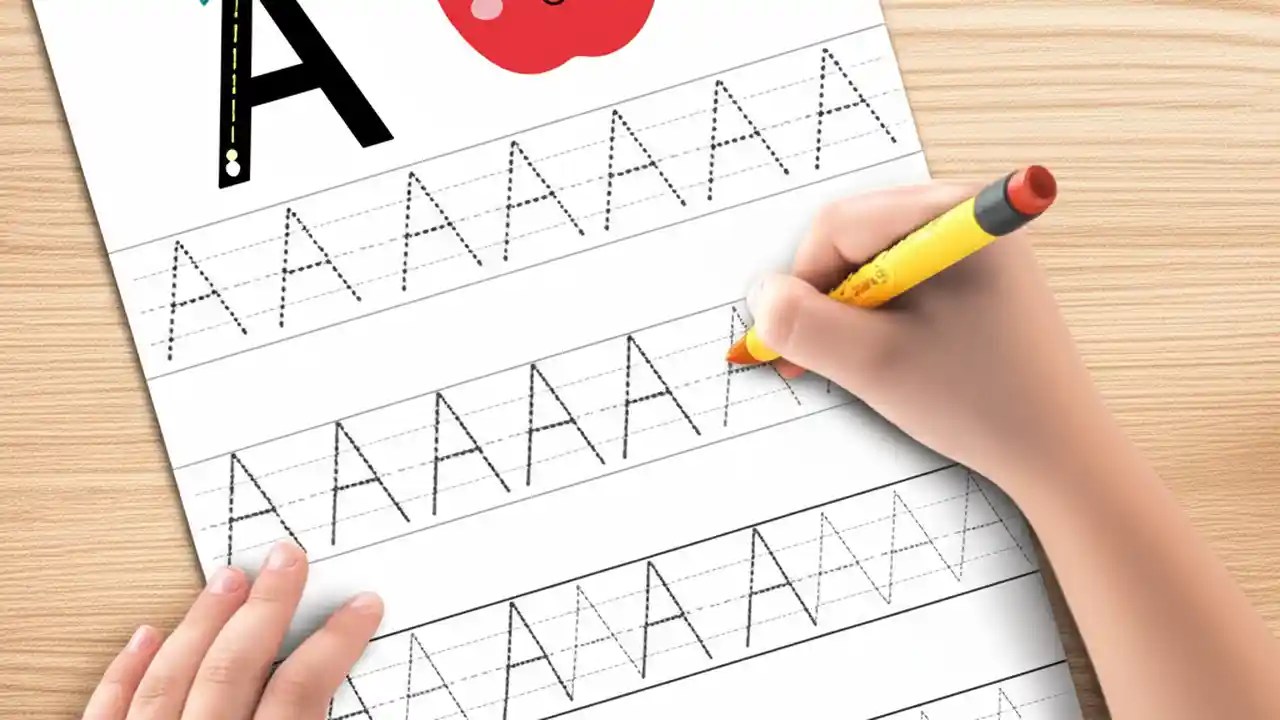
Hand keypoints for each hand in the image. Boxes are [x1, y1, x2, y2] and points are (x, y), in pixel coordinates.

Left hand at [82, 542, 381, 719]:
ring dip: (202, 622)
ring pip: (173, 676)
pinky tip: (144, 635)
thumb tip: (356, 696)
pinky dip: (126, 671)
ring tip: (227, 578)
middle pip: (235, 667)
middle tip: (288, 559)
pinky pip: (109, 710)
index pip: (302, 691)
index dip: (336, 643)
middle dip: (267, 607)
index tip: (362, 608)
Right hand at [747, 181, 1110, 501]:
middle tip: (825, 360)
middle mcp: (965, 213)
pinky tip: (889, 358)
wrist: (1061, 449)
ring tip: (865, 364)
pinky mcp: (976, 271)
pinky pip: (901, 276)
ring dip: (850, 312)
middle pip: (851, 236)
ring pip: (870, 260)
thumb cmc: (982, 402)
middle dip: (826, 298)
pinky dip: (878, 316)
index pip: (835, 226)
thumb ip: (801, 323)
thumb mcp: (872, 364)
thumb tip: (762, 294)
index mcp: (950, 215)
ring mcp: (973, 241)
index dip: (802, 285)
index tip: (797, 344)